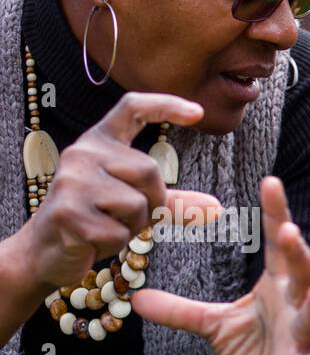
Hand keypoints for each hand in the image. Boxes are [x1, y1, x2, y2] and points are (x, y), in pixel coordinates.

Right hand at [18, 91, 215, 295]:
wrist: (47, 249)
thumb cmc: (96, 219)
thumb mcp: (134, 203)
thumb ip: (174, 203)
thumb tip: (217, 208)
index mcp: (99, 143)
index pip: (132, 109)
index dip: (165, 105)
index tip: (198, 112)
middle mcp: (83, 153)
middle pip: (149, 171)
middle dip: (151, 202)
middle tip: (126, 215)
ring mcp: (72, 181)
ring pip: (136, 204)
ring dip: (131, 226)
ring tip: (105, 225)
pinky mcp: (69, 212)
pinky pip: (118, 232)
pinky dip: (114, 243)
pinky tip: (92, 239)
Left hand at [131, 175, 309, 354]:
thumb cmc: (258, 353)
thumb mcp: (215, 326)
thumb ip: (181, 310)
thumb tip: (136, 298)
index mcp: (278, 287)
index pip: (278, 245)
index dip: (276, 215)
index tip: (270, 182)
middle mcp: (295, 306)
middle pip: (302, 273)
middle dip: (299, 252)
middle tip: (288, 230)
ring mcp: (302, 339)